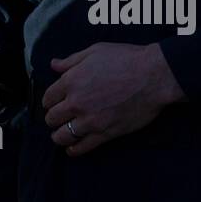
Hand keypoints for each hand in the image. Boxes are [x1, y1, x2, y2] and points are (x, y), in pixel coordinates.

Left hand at [41, 42, 185, 155]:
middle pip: (52, 118)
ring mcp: (90, 120)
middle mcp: (76, 102)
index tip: (53, 103)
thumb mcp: (94, 51)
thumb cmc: (125, 59)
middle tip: (58, 118)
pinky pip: (82, 147)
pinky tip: (72, 148)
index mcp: (71, 81)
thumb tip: (54, 64)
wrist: (153, 77)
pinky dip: (73, 150)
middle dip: (52, 118)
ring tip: (61, 134)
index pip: (48, 98)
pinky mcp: (105, 133)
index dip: (49, 101)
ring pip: (62, 135)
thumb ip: (71, 60)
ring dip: (59, 136)